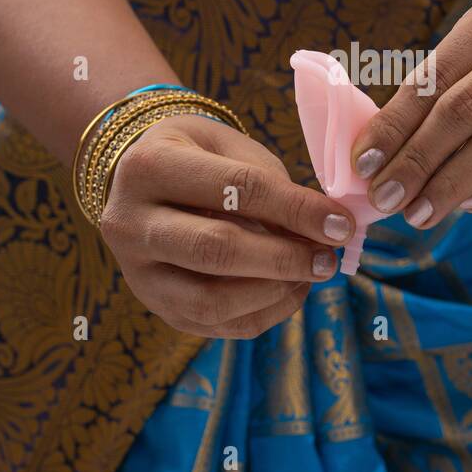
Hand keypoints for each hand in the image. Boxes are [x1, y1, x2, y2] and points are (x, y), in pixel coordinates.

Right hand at [100, 114, 355, 338]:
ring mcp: (136, 272)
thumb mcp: (229, 147)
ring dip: (274, 292)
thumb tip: (326, 229)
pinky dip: (262, 313)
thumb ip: (273, 185)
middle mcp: (131, 222)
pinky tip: (290, 292)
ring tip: (311, 275)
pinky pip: (213, 324)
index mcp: (151, 166)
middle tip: (329, 259)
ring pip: (210, 300)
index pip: (236, 190)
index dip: (295, 210)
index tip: (341, 224)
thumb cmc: (197, 157)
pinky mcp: (153, 305)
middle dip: (285, 259)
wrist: (137, 179)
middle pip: (216, 250)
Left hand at [350, 0, 471, 228]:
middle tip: (384, 198)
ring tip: (417, 213)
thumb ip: (431, 100)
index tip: (362, 164)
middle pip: (466, 105)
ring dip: (450, 182)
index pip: (437, 72)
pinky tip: (466, 207)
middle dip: (417, 158)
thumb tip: (371, 161)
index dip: (395, 122)